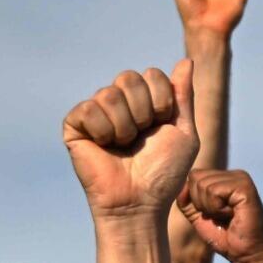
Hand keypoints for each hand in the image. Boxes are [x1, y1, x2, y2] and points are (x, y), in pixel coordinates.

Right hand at [62, 62, 197, 219]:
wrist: (140, 201)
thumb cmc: (163, 173)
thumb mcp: (183, 133)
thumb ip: (183, 97)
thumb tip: (187, 61)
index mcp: (145, 102)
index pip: (152, 75)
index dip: (161, 101)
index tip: (161, 126)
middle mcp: (120, 103)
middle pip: (129, 78)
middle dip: (143, 111)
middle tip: (141, 138)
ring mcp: (96, 113)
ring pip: (109, 94)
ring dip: (124, 125)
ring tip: (123, 146)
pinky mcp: (75, 125)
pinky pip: (88, 109)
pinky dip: (103, 131)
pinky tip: (104, 147)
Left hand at [175, 168, 262, 262]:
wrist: (245, 255)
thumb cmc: (225, 237)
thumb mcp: (197, 216)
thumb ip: (186, 200)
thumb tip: (181, 185)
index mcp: (225, 178)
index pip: (193, 175)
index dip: (195, 199)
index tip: (214, 214)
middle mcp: (235, 175)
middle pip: (195, 177)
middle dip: (201, 203)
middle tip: (221, 217)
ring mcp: (241, 179)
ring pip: (202, 184)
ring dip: (210, 207)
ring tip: (228, 216)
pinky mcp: (245, 188)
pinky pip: (214, 191)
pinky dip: (217, 209)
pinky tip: (233, 215)